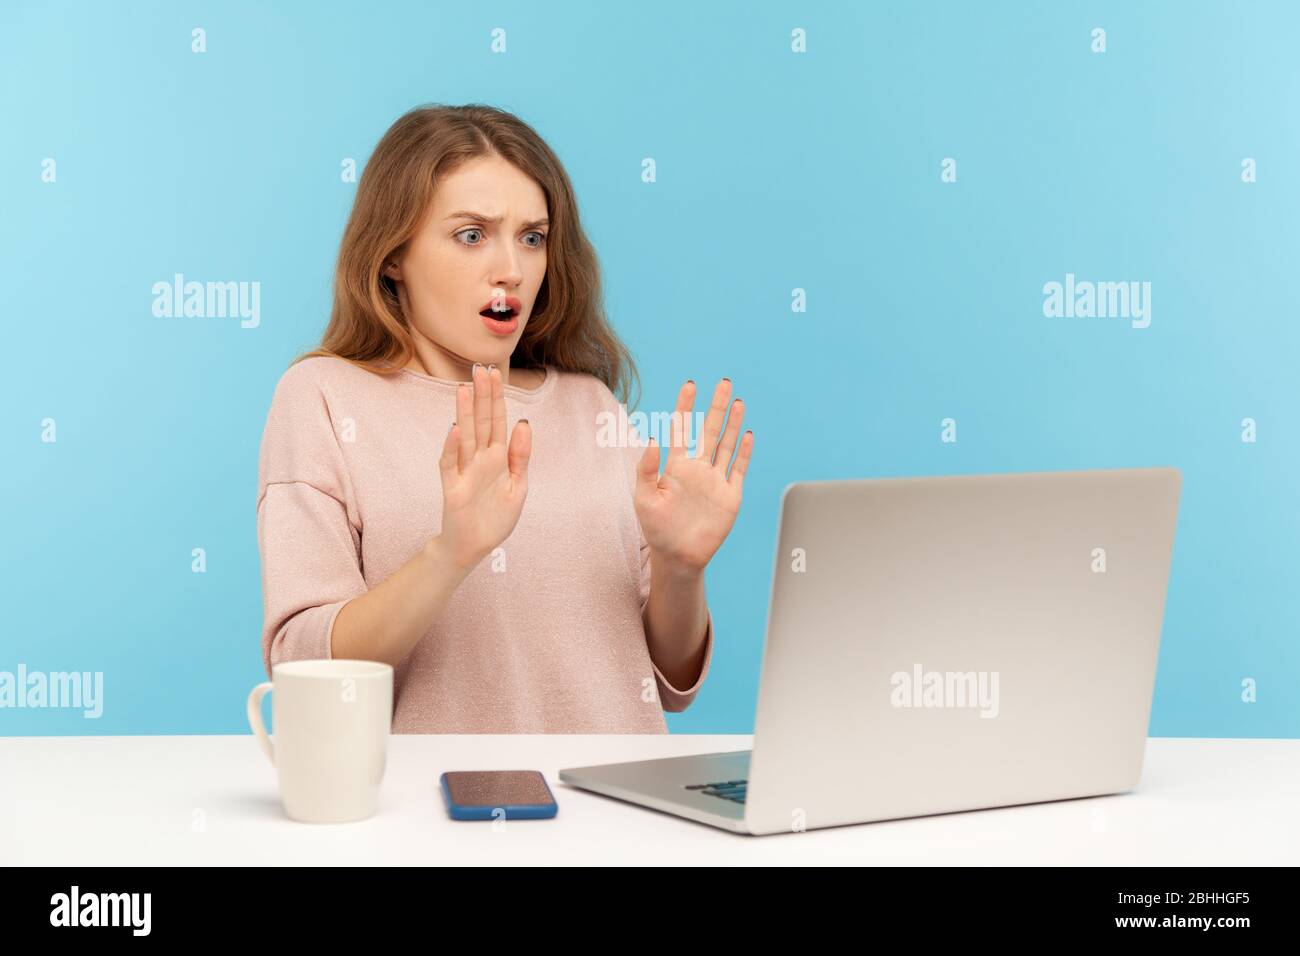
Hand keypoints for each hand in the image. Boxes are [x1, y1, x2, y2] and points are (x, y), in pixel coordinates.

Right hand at [431, 364, 531, 571]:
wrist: (475, 546)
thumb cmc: (496, 516)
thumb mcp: (518, 485)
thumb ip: (520, 456)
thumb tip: (523, 423)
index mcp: (498, 457)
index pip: (497, 421)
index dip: (496, 398)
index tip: (495, 373)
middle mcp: (480, 459)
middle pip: (481, 422)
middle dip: (482, 396)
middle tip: (480, 368)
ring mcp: (465, 471)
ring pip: (465, 437)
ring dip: (465, 414)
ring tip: (464, 389)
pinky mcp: (453, 488)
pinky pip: (451, 465)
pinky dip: (452, 448)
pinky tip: (455, 430)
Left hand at [634, 378, 753, 571]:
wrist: (678, 556)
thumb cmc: (656, 529)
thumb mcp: (643, 499)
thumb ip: (645, 469)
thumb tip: (651, 439)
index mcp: (676, 466)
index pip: (682, 429)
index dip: (685, 406)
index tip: (690, 385)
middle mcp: (697, 468)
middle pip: (709, 430)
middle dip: (715, 406)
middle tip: (722, 382)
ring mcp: (715, 480)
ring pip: (726, 444)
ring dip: (732, 423)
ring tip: (737, 400)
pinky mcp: (730, 495)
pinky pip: (738, 468)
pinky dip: (744, 452)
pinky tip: (747, 434)